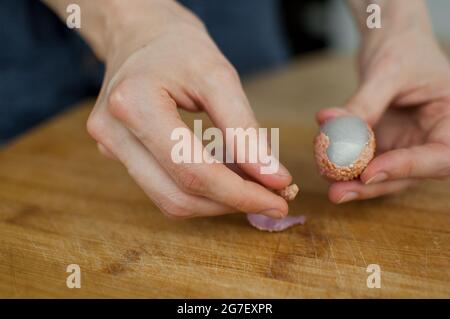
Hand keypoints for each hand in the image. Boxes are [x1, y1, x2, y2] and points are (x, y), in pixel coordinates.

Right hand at [85, 0, 291, 217]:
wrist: (140, 34)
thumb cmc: (178, 47)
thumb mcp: (218, 77)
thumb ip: (244, 130)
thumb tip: (273, 177)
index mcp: (134, 105)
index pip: (193, 170)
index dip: (240, 193)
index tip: (279, 199)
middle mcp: (112, 133)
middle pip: (178, 196)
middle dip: (230, 203)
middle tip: (271, 196)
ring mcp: (109, 147)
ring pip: (169, 201)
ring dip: (215, 201)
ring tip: (249, 182)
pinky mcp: (117, 154)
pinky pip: (162, 188)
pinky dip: (199, 189)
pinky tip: (223, 174)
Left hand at [317, 28, 449, 202]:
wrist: (391, 40)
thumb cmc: (401, 47)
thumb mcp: (386, 71)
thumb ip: (365, 103)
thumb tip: (335, 129)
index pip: (439, 157)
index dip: (405, 169)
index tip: (369, 173)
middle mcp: (430, 139)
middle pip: (405, 174)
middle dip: (369, 186)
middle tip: (336, 192)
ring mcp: (404, 145)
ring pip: (380, 172)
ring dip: (350, 178)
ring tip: (323, 174)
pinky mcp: (381, 144)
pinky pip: (361, 158)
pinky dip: (341, 160)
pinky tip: (320, 156)